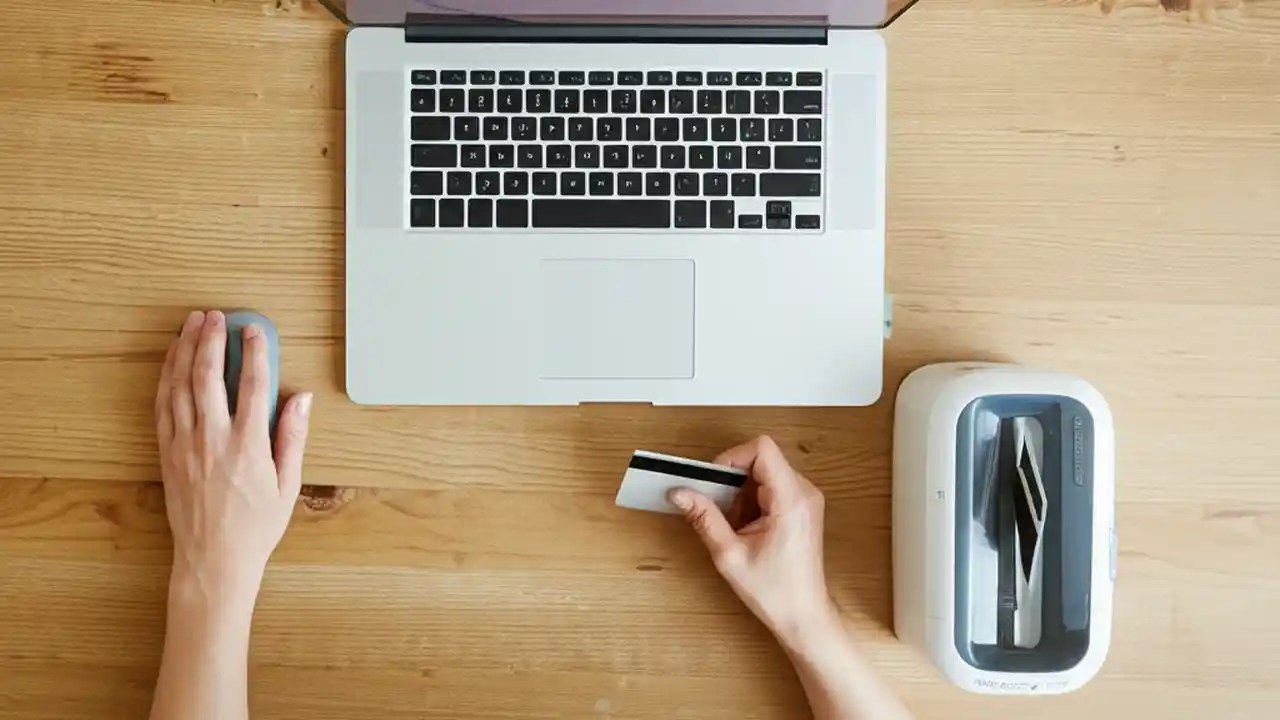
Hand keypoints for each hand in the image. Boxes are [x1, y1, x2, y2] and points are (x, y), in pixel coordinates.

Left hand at [155, 310, 312, 599]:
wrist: (213, 559)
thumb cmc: (255, 526)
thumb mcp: (288, 485)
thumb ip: (293, 436)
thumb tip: (301, 398)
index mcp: (248, 446)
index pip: (252, 385)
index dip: (254, 352)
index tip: (255, 329)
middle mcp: (213, 440)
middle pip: (207, 376)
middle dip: (211, 340)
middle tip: (216, 316)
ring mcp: (185, 445)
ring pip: (180, 386)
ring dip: (184, 351)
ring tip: (191, 325)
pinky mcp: (167, 453)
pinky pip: (163, 406)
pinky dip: (166, 378)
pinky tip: (172, 361)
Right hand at [670, 436, 834, 644]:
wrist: (804, 616)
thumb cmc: (774, 592)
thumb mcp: (729, 555)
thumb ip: (704, 517)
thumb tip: (679, 493)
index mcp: (791, 500)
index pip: (762, 449)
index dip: (732, 457)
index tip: (713, 481)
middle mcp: (804, 492)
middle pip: (761, 459)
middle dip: (732, 480)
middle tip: (717, 508)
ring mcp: (805, 498)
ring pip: (764, 472)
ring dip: (740, 493)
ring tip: (733, 525)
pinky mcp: (801, 507)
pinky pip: (771, 487)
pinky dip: (751, 501)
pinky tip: (745, 528)